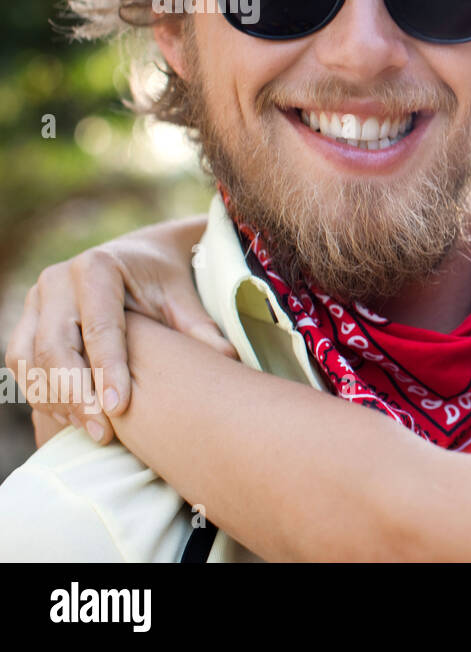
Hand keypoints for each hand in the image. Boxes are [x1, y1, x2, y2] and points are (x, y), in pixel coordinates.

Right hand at [4, 216, 236, 445]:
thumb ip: (199, 326)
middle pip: (54, 345)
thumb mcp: (183, 295)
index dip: (107, 370)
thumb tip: (229, 357)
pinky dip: (41, 393)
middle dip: (75, 394)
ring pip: (28, 357)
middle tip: (103, 433)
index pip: (98, 326)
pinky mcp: (27, 320)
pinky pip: (20, 362)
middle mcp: (57, 280)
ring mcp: (36, 300)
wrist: (141, 256)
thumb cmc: (166, 278)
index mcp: (98, 267)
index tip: (120, 408)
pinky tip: (72, 419)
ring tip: (90, 431)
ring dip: (54, 399)